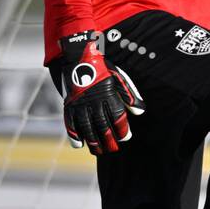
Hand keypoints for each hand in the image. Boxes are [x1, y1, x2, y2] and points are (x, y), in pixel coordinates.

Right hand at [58, 30, 144, 155]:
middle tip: (113, 149)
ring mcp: (80, 103)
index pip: (117, 117)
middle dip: (109, 140)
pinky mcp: (69, 105)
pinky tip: (79, 145)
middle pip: (103, 126)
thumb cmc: (103, 69)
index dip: (122, 129)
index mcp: (109, 94)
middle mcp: (94, 101)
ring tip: (98, 151)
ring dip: (93, 142)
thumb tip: (140, 112)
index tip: (125, 138)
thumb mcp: (119, 79)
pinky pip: (70, 123)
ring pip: (87, 127)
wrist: (79, 57)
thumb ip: (130, 95)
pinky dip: (74, 135)